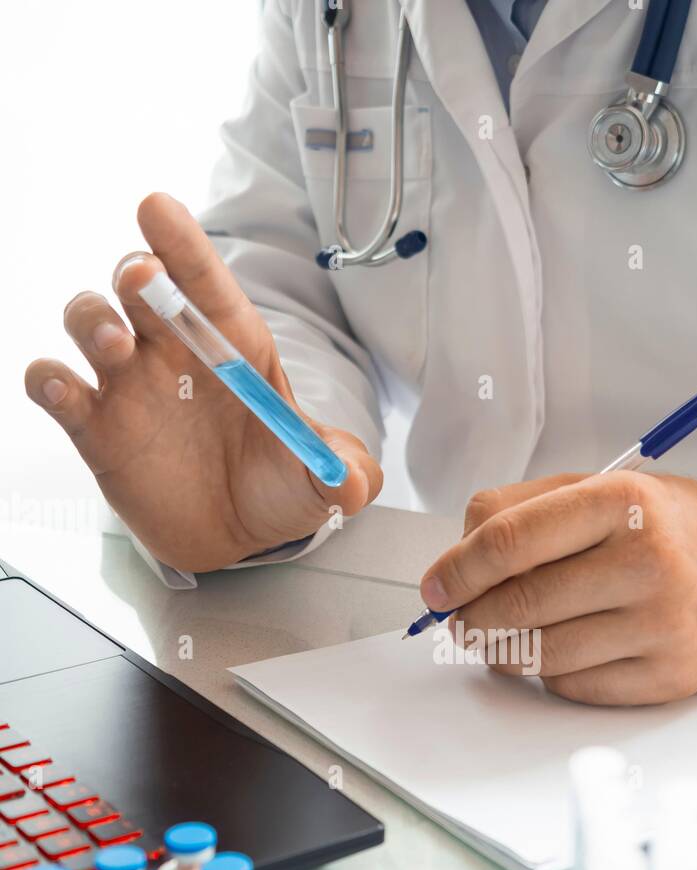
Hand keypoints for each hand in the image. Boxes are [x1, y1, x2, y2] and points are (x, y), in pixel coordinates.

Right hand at [24, 193, 380, 572]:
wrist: (240, 537)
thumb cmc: (279, 486)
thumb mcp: (323, 481)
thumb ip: (344, 474)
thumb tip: (353, 483)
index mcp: (230, 343)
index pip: (203, 279)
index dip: (180, 241)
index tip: (156, 208)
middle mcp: (172, 350)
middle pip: (139, 284)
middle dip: (136, 272)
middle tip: (143, 282)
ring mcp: (129, 384)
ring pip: (88, 320)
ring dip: (90, 321)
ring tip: (114, 347)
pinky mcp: (96, 427)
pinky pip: (54, 387)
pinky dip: (46, 379)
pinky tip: (61, 387)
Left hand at [420, 472, 696, 705]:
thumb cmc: (675, 528)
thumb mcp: (610, 489)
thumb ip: (527, 508)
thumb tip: (457, 554)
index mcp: (623, 502)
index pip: (509, 541)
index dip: (456, 570)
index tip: (435, 587)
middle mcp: (646, 562)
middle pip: (518, 605)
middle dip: (471, 618)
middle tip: (461, 619)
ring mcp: (661, 625)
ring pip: (540, 655)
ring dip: (502, 652)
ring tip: (501, 637)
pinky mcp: (669, 676)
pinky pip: (575, 687)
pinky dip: (551, 675)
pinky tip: (560, 652)